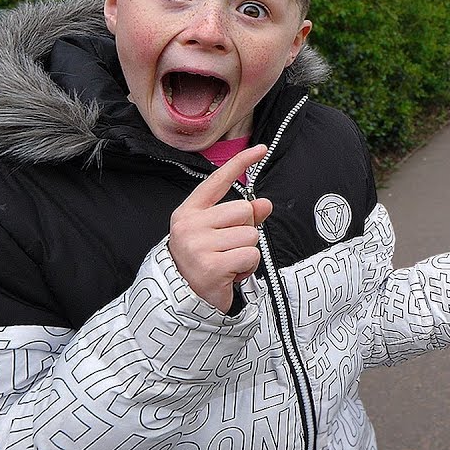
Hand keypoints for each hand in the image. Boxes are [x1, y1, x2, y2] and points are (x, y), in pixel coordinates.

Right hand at [168, 145, 273, 311]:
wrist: (184, 300)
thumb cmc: (205, 262)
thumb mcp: (219, 235)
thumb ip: (242, 217)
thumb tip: (265, 203)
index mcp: (189, 212)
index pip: (218, 181)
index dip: (240, 164)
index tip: (261, 149)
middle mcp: (189, 225)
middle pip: (243, 210)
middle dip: (245, 230)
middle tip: (228, 249)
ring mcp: (197, 246)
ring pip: (250, 235)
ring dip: (247, 251)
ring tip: (228, 263)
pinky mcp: (210, 266)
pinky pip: (251, 255)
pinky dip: (248, 267)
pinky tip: (231, 275)